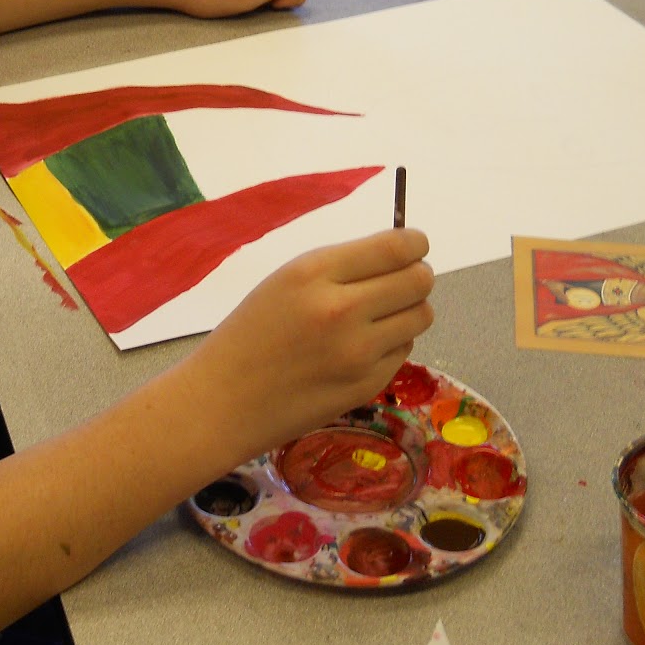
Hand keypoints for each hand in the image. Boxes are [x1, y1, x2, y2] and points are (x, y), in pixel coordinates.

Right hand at [179, 229, 433, 464]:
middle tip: (400, 281)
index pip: (394, 248)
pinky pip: (403, 351)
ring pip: (421, 316)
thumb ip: (340, 267)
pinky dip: (392, 344)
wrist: (224, 400)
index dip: (414, 243)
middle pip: (419, 281)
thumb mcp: (286, 281)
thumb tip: (399, 255)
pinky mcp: (367, 385)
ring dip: (408, 311)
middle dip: (417, 276)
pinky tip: (361, 348)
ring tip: (380, 316)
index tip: (414, 245)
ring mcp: (358, 352)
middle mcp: (342, 309)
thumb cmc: (250, 333)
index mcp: (313, 273)